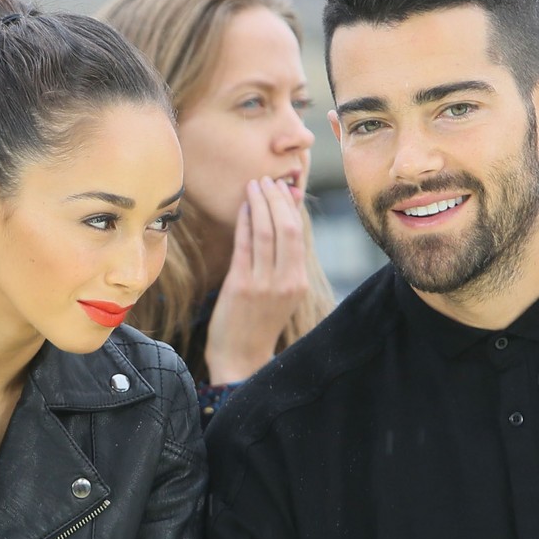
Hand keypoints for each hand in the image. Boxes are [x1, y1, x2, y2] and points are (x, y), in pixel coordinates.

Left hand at [204, 176, 309, 384]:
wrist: (241, 358)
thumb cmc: (258, 323)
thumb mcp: (281, 294)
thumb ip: (283, 261)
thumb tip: (285, 222)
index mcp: (298, 282)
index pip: (298, 233)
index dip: (289, 206)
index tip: (281, 187)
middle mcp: (285, 282)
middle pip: (285, 228)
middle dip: (274, 198)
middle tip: (265, 179)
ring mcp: (263, 284)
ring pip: (265, 232)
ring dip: (258, 204)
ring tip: (252, 186)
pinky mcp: (240, 287)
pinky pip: (244, 246)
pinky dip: (243, 222)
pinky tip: (241, 208)